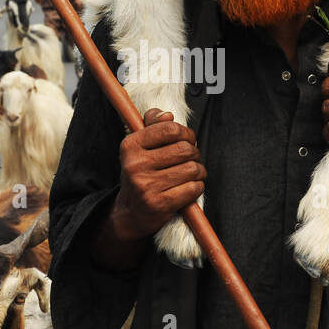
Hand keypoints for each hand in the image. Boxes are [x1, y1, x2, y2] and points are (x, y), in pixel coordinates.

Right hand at [92, 109, 205, 269]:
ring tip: (192, 174)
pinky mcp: (160, 204)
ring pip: (192, 169)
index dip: (186, 132)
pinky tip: (189, 187)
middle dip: (194, 153)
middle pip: (184, 149)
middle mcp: (135, 165)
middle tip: (191, 159)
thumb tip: (167, 115)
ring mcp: (147, 185)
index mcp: (130, 146)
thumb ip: (152, 126)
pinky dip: (197, 187)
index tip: (188, 139)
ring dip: (199, 171)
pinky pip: (193, 188)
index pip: (169, 129)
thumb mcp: (139, 148)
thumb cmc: (140, 176)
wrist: (131, 213)